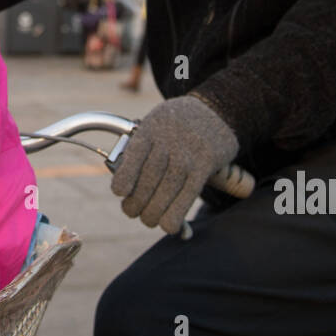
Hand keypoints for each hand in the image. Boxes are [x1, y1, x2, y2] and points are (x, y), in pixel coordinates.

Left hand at [111, 95, 239, 235]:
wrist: (216, 110)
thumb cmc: (177, 123)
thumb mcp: (155, 123)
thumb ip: (141, 149)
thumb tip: (125, 188)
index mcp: (150, 129)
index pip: (133, 158)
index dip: (124, 180)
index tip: (119, 192)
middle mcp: (168, 141)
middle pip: (148, 181)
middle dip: (136, 204)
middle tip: (132, 211)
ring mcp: (188, 154)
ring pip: (166, 192)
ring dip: (153, 214)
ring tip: (148, 219)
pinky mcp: (205, 166)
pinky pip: (187, 197)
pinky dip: (175, 216)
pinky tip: (168, 225)